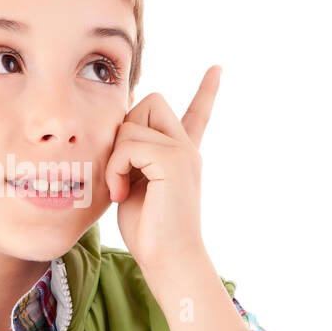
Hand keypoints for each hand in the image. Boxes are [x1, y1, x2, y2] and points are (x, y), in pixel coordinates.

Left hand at [105, 64, 220, 272]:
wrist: (169, 261)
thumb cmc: (149, 233)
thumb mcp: (136, 186)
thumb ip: (132, 158)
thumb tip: (117, 133)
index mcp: (181, 155)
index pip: (196, 114)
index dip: (206, 92)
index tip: (216, 69)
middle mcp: (187, 149)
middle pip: (150, 102)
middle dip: (125, 130)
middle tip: (121, 171)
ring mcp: (183, 153)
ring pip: (132, 123)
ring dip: (115, 157)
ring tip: (119, 188)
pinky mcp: (174, 161)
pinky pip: (129, 144)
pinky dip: (116, 168)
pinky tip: (122, 193)